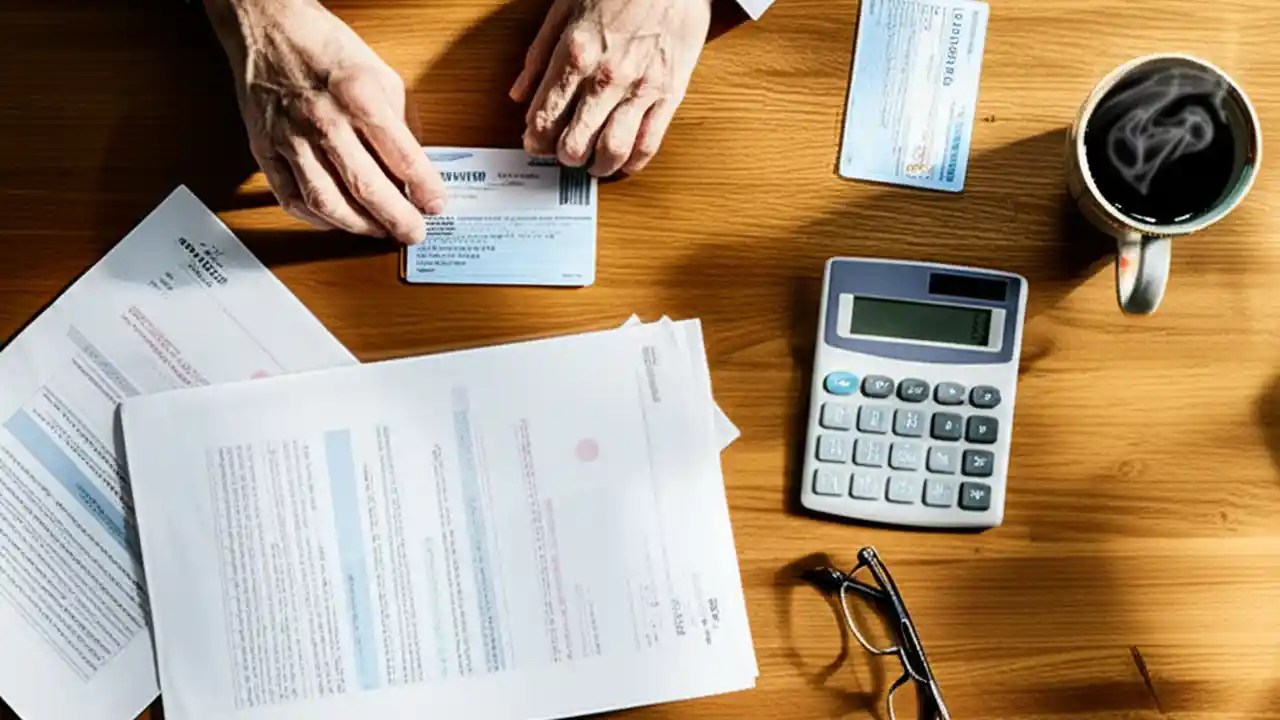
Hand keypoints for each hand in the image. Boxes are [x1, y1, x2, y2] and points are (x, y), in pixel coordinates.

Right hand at [205, 0, 445, 243]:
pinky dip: (316, 218)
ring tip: (379, 230)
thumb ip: (396, 121)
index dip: (423, 188)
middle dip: (396, 218)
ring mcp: (290, 138)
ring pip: (326, 201)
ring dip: (358, 226)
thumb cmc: (325, 47)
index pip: (401, 155)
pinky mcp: (265, 149)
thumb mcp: (378, 73)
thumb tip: (411, 165)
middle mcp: (323, 120)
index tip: (436, 205)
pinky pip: (290, 198)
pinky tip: (337, 220)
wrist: (267, 27)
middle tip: (413, 232)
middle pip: (365, 186)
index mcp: (358, 96)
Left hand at [511, 0, 712, 176]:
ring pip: (612, 149)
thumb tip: (519, 93)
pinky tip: (624, 163)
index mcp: (575, 53)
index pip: (545, 115)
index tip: (534, 144)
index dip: (536, 139)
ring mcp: (639, 88)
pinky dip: (634, 162)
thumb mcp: (564, 7)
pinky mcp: (669, 93)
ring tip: (591, 165)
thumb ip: (539, 54)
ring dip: (597, 167)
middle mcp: (605, 76)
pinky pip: (649, 142)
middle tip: (562, 155)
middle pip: (575, 140)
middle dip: (563, 156)